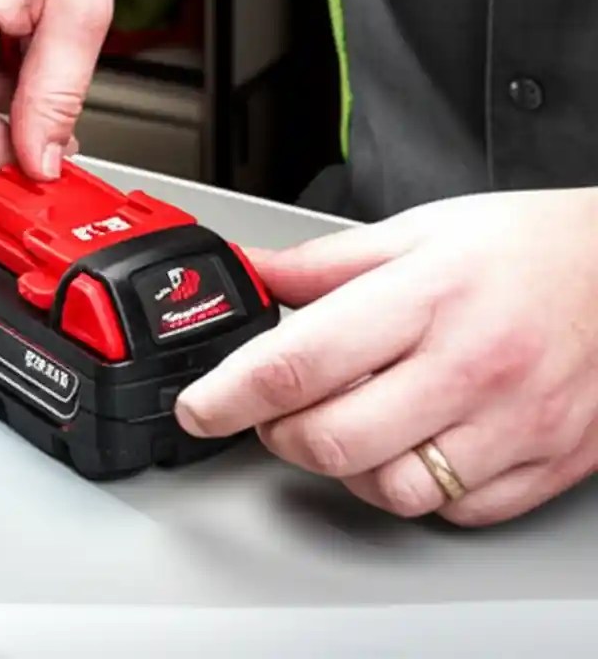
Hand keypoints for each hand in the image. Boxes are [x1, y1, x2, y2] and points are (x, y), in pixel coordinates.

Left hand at [175, 190, 597, 525]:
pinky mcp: (545, 463)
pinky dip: (417, 488)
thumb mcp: (417, 232)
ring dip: (347, 467)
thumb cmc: (526, 249)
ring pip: (391, 490)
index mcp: (427, 297)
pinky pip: (454, 510)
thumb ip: (322, 264)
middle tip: (280, 409)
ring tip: (354, 423)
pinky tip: (416, 443)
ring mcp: (512, 423)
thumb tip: (251, 273)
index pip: (301, 362)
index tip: (198, 408)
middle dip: (281, 435)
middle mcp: (470, 365)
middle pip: (334, 442)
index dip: (230, 395)